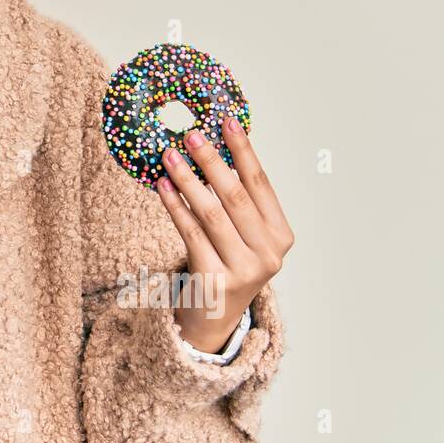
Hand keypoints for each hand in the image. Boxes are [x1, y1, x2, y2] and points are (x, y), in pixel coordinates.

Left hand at [155, 116, 294, 353]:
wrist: (214, 320)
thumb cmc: (226, 265)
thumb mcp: (242, 235)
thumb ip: (236, 200)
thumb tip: (213, 148)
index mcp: (281, 235)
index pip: (261, 184)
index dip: (245, 151)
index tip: (227, 122)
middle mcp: (269, 254)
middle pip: (236, 196)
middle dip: (212, 160)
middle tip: (190, 134)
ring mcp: (244, 270)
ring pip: (211, 213)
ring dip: (188, 180)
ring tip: (169, 156)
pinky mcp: (214, 282)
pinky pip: (190, 234)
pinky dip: (175, 206)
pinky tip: (162, 186)